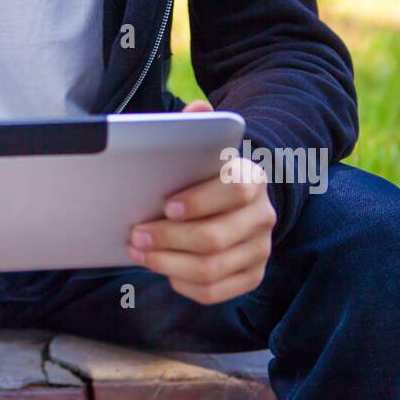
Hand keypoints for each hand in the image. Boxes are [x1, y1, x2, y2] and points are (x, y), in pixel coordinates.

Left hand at [125, 99, 275, 303]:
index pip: (234, 189)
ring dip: (168, 264)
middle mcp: (263, 215)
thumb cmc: (204, 173)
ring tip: (139, 252)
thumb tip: (200, 108)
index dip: (199, 200)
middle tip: (135, 234)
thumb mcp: (200, 149)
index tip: (165, 205)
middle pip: (215, 237)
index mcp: (252, 177)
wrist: (233, 199)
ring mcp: (261, 249)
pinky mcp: (252, 276)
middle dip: (168, 239)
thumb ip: (195, 128)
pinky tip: (164, 272)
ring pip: (212, 268)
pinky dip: (184, 285)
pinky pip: (216, 292)